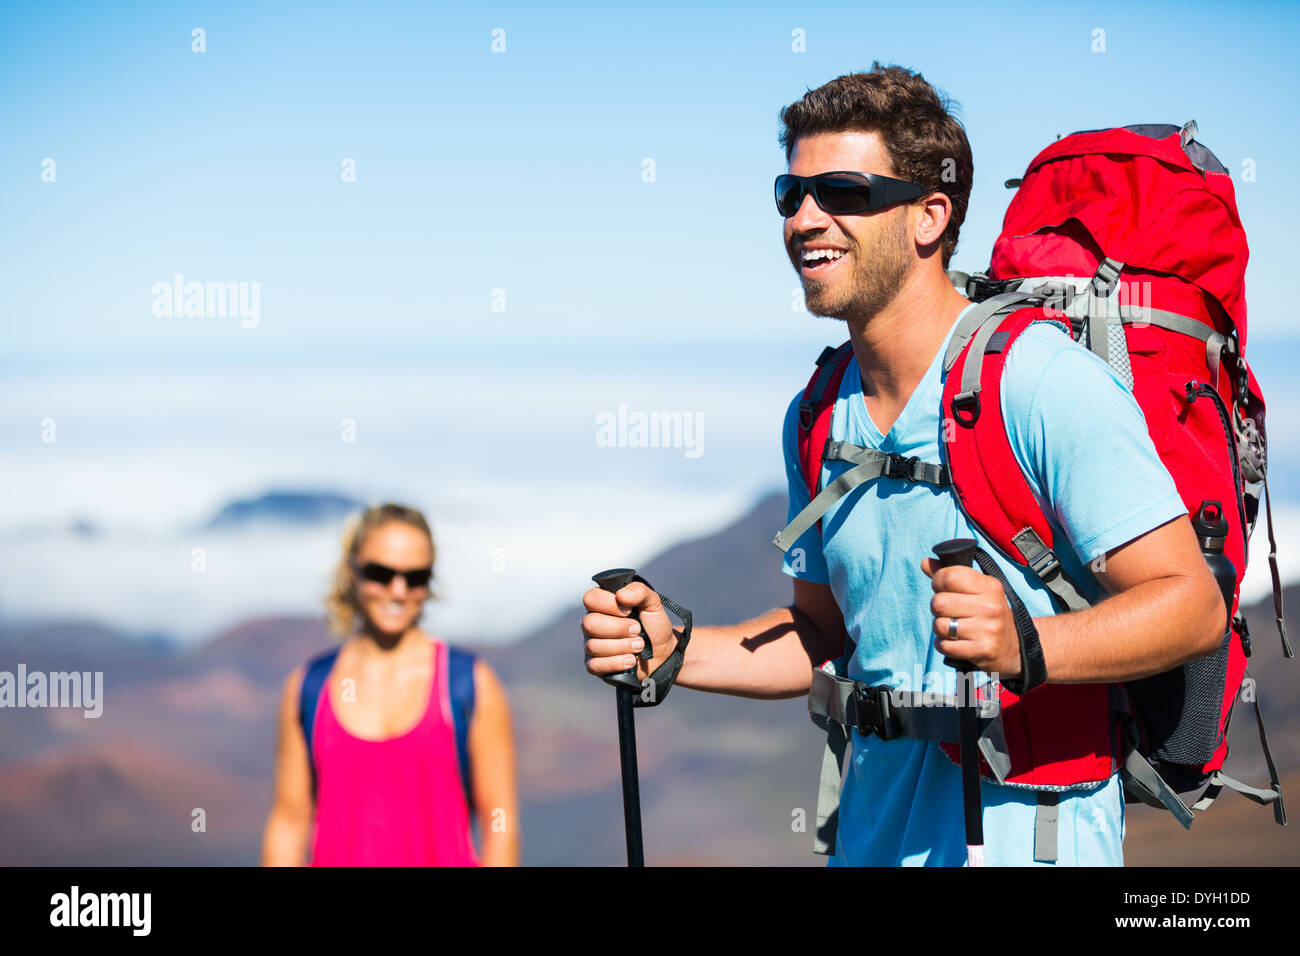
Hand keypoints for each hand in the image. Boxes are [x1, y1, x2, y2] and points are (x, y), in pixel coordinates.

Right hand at [581, 581, 677, 679]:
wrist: (662, 653)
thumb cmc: (653, 627)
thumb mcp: (652, 603)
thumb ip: (639, 591)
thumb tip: (621, 595)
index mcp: (602, 606)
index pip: (590, 599)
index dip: (610, 605)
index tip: (629, 611)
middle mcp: (593, 624)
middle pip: (589, 623)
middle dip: (618, 629)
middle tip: (637, 631)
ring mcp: (591, 645)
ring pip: (593, 646)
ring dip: (622, 647)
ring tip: (639, 646)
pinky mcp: (595, 665)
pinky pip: (594, 665)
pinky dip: (616, 663)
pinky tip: (630, 661)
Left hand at [920, 557, 1020, 678]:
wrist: (1014, 648)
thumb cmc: (989, 614)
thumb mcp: (978, 590)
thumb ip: (950, 575)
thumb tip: (925, 563)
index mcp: (990, 586)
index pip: (949, 576)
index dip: (938, 582)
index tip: (944, 588)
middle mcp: (990, 606)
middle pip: (938, 602)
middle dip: (938, 609)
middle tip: (951, 612)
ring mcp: (987, 629)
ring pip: (939, 625)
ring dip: (941, 629)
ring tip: (956, 628)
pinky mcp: (982, 650)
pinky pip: (944, 646)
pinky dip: (945, 645)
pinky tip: (957, 642)